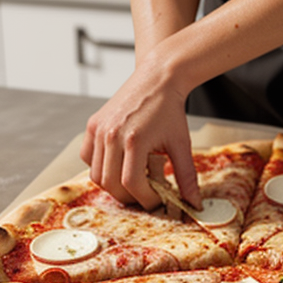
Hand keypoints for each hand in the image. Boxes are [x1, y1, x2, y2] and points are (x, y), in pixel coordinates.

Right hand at [79, 59, 200, 209]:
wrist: (157, 78)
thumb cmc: (170, 110)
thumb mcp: (182, 144)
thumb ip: (187, 177)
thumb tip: (193, 203)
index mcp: (134, 139)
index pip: (131, 184)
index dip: (145, 199)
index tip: (158, 202)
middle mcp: (111, 135)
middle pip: (111, 184)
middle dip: (130, 197)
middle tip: (146, 196)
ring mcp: (99, 130)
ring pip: (96, 175)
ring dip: (114, 185)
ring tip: (135, 180)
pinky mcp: (92, 125)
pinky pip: (88, 158)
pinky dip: (100, 168)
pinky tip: (119, 164)